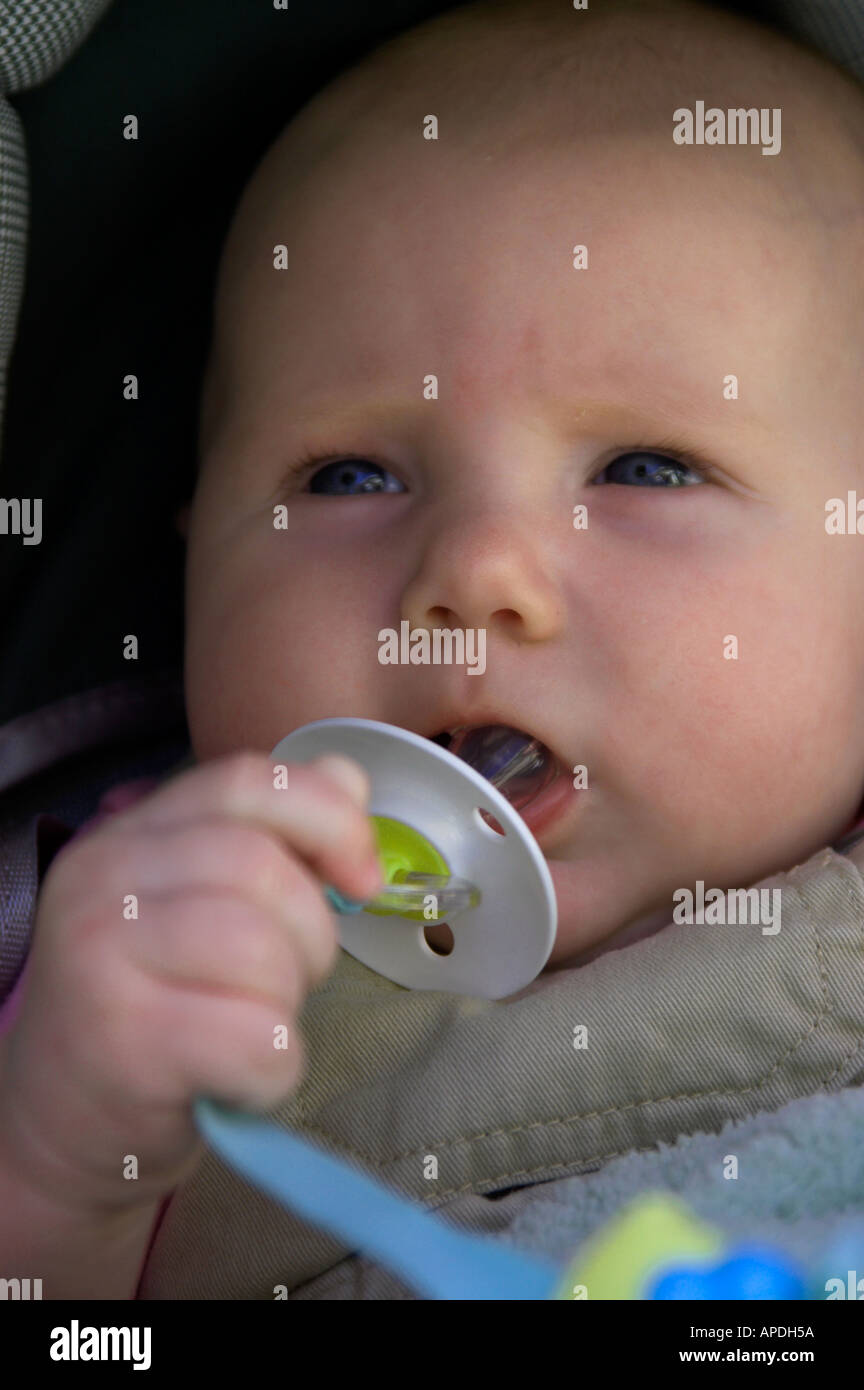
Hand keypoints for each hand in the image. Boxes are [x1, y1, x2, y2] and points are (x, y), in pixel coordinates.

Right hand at [0, 751, 380, 1214]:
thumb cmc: (157, 1008)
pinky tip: (237, 1079)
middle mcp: (102, 876)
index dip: (329, 819)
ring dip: (287, 1002)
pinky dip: (274, 1069)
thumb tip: (350, 780)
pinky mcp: (122, 1040)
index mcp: (131, 833)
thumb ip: (275, 836)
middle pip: (262, 867)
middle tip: (287, 982)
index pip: (247, 782)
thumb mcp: (203, 905)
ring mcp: (101, 955)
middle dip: (310, 934)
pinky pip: (257, 1038)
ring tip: (251, 1028)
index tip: (361, 879)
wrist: (63, 1125)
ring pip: (261, 948)